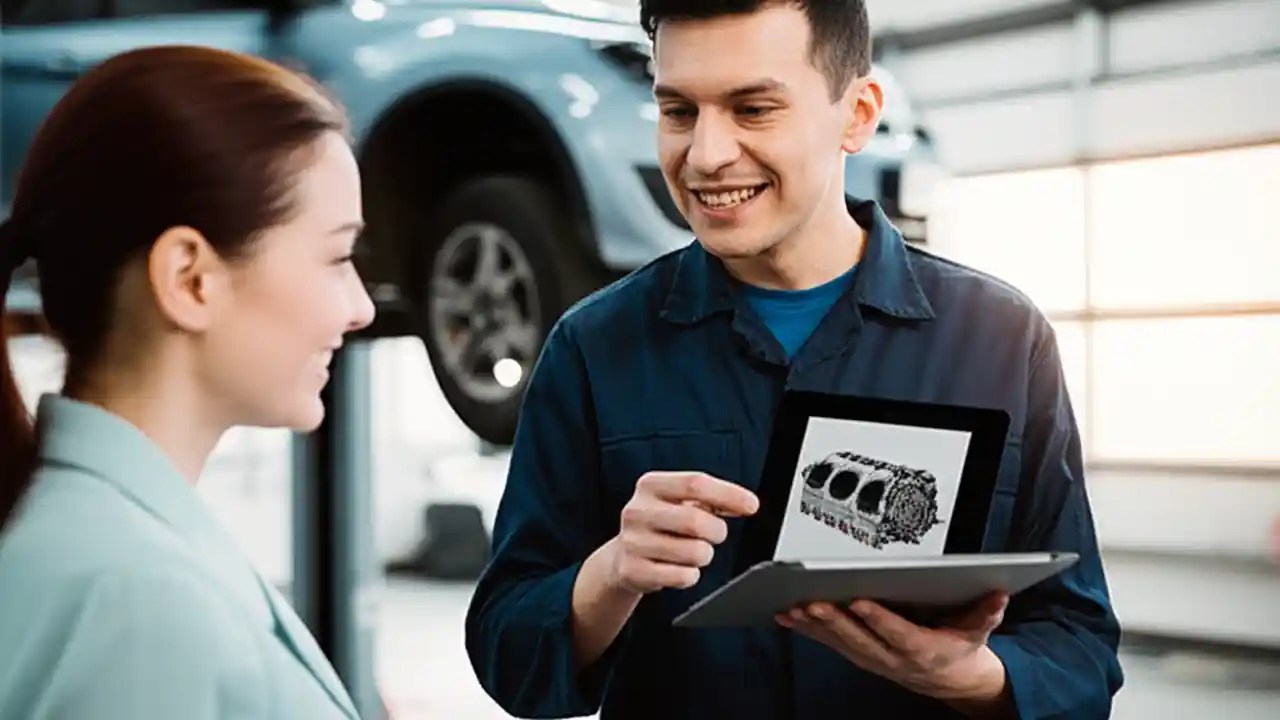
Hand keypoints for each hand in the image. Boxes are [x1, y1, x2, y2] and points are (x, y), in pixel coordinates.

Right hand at [606, 471, 757, 595]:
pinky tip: (679, 568)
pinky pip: (682, 576)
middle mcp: (637, 511)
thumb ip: (711, 498)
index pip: (694, 484)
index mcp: (650, 485)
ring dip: (704, 555)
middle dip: (717, 531)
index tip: (752, 505)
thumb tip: (746, 504)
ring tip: (693, 551)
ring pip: (694, 552)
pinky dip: (690, 575)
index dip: (728, 494)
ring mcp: (632, 542)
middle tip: (715, 534)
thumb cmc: (661, 524)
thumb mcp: (678, 501)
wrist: (622, 557)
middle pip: (696, 520)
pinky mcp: (633, 571)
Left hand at [777, 592, 1010, 706]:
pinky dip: (809, 631)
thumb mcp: (979, 630)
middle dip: (835, 621)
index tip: (859, 602)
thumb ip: (986, 611)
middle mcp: (894, 658)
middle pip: (861, 640)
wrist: (954, 681)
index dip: (878, 619)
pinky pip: (832, 645)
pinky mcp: (862, 656)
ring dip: (815, 627)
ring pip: (840, 644)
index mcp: (923, 649)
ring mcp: (875, 660)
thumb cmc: (961, 648)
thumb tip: (999, 594)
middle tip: (812, 603)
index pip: (898, 634)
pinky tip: (788, 617)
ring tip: (793, 608)